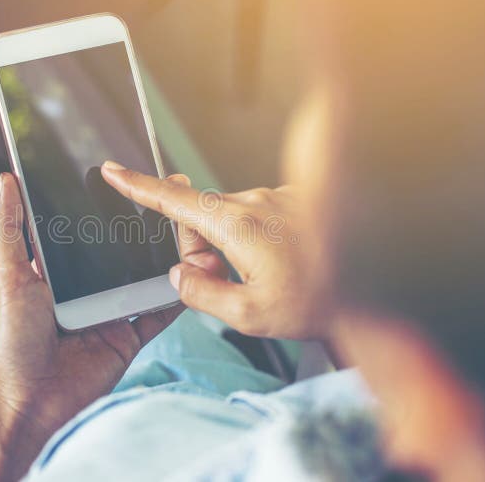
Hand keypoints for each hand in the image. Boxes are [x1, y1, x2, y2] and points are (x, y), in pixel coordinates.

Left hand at [0, 172, 184, 431]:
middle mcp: (85, 290)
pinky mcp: (128, 338)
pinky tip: (192, 275)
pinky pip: (157, 313)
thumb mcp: (8, 278)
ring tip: (185, 229)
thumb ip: (9, 230)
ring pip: (143, 278)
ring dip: (163, 259)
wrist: (30, 404)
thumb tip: (5, 181)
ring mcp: (109, 313)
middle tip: (168, 198)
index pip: (83, 231)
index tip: (126, 178)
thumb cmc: (12, 342)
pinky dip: (174, 297)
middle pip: (118, 253)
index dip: (101, 208)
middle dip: (140, 229)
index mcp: (57, 272)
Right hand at [102, 162, 326, 339]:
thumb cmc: (316, 304)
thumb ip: (202, 293)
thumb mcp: (248, 314)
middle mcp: (255, 203)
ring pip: (225, 219)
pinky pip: (252, 216)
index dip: (138, 186)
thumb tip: (182, 275)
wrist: (371, 295)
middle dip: (199, 250)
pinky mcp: (289, 201)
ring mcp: (274, 199)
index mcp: (239, 226)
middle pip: (198, 218)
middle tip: (225, 283)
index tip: (113, 171)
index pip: (175, 201)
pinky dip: (250, 239)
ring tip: (260, 278)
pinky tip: (278, 263)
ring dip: (227, 248)